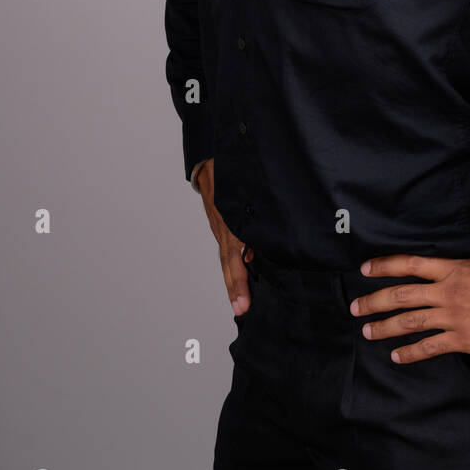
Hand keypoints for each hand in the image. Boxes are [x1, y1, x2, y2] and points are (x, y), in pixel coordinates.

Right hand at [192, 158, 253, 316]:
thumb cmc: (229, 170)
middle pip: (229, 263)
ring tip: (239, 302)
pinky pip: (228, 247)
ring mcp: (220, 226)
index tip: (243, 302)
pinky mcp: (221, 223)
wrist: (209, 159)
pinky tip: (241, 273)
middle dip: (236, 288)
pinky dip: (232, 263)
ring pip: (227, 257)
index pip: (234, 258)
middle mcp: (223, 227)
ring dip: (233, 280)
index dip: (239, 281)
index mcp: (230, 221)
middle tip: (241, 310)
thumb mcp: (246, 186)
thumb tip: (260, 238)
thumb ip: (259, 212)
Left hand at [349, 226, 469, 362]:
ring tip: (367, 331)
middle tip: (355, 307)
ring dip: (384, 327)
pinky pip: (429, 347)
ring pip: (408, 322)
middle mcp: (445, 293)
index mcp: (453, 269)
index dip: (384, 265)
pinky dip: (411, 353)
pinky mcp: (461, 339)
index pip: (410, 264)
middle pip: (401, 295)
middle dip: (374, 301)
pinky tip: (397, 357)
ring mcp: (451, 317)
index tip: (365, 268)